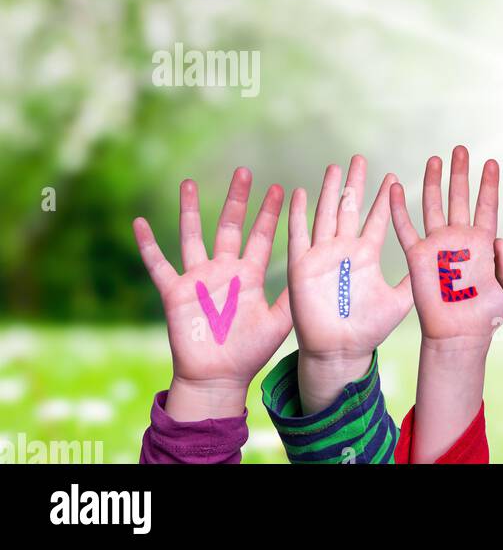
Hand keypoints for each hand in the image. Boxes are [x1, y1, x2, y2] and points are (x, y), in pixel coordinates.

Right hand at [132, 169, 291, 419]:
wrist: (219, 377)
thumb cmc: (251, 352)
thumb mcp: (279, 322)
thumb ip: (293, 297)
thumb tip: (316, 275)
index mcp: (250, 276)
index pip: (262, 237)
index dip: (270, 214)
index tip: (280, 188)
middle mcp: (224, 271)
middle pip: (229, 227)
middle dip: (237, 200)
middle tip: (244, 171)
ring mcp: (198, 279)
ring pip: (192, 236)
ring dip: (189, 210)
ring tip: (188, 183)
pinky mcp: (175, 293)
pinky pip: (158, 265)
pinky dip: (148, 245)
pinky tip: (139, 222)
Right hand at [287, 156, 412, 412]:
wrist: (340, 351)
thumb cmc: (370, 330)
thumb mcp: (400, 301)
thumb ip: (417, 279)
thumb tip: (445, 264)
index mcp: (367, 255)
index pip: (378, 219)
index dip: (385, 198)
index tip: (393, 175)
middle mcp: (345, 250)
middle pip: (350, 207)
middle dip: (355, 183)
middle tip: (359, 157)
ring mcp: (323, 255)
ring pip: (326, 214)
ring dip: (329, 191)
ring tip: (334, 167)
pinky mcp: (303, 266)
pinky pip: (300, 235)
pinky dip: (299, 215)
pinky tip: (301, 193)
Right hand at [394, 146, 502, 460]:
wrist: (461, 335)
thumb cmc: (490, 313)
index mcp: (483, 241)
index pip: (486, 204)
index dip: (488, 183)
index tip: (491, 161)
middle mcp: (459, 238)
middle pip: (459, 197)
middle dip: (460, 173)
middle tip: (461, 148)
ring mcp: (437, 245)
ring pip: (433, 205)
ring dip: (432, 182)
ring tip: (434, 159)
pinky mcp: (417, 256)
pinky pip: (405, 228)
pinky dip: (397, 208)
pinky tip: (392, 187)